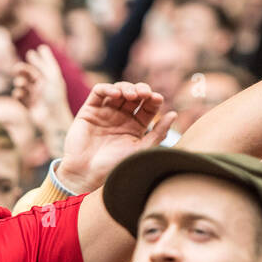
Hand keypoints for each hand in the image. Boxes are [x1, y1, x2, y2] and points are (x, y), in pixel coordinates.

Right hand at [12, 44, 72, 152]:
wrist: (52, 120)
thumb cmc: (55, 97)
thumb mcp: (52, 76)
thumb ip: (45, 62)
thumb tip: (40, 47)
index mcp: (50, 79)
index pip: (41, 66)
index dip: (35, 59)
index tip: (30, 53)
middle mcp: (42, 87)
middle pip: (28, 74)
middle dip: (22, 70)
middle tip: (16, 69)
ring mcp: (35, 97)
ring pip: (22, 84)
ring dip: (19, 82)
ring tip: (21, 84)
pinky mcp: (28, 106)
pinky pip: (19, 96)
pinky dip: (18, 94)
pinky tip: (19, 95)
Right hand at [55, 82, 176, 192]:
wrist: (87, 174)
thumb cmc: (114, 166)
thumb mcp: (141, 150)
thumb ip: (158, 133)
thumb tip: (174, 114)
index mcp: (135, 126)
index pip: (148, 106)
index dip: (153, 99)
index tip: (157, 99)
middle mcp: (121, 117)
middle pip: (134, 94)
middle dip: (141, 90)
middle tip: (144, 94)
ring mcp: (104, 112)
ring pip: (118, 89)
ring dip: (126, 87)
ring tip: (131, 95)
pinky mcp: (89, 110)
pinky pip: (98, 92)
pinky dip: (107, 88)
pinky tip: (115, 94)